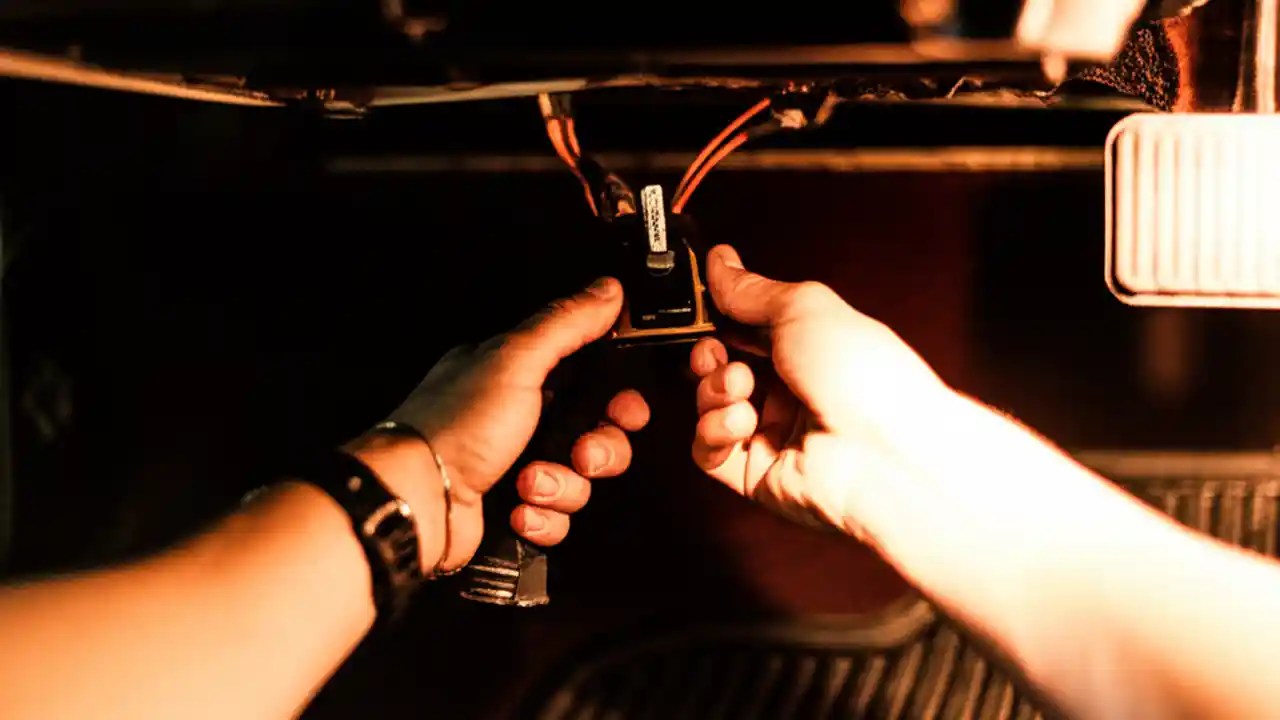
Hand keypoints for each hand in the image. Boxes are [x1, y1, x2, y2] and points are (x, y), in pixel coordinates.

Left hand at [374, 277, 648, 571]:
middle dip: (598, 450)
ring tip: (529, 484)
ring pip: (580, 481)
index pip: (590, 379)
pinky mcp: (514, 507)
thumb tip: (607, 290)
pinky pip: (556, 518)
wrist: (415, 502)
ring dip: (562, 487)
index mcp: (518, 375)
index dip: (617, 398)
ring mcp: (516, 465)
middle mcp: (519, 419)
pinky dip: (543, 518)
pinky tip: (518, 509)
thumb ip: (565, 323)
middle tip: (581, 455)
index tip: (623, 411)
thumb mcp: (514, 361)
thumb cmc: (453, 427)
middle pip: (595, 434)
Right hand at [690, 245, 951, 540]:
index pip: (745, 328)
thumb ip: (752, 289)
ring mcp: (774, 433)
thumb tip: (719, 261)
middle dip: (708, 353)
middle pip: (721, 366)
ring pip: (710, 406)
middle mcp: (791, 390)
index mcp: (808, 347)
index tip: (700, 305)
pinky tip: (743, 423)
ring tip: (741, 388)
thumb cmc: (864, 375)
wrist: (885, 452)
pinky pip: (708, 450)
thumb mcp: (805, 307)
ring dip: (714, 390)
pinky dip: (714, 431)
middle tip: (714, 349)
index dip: (719, 316)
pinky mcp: (755, 475)